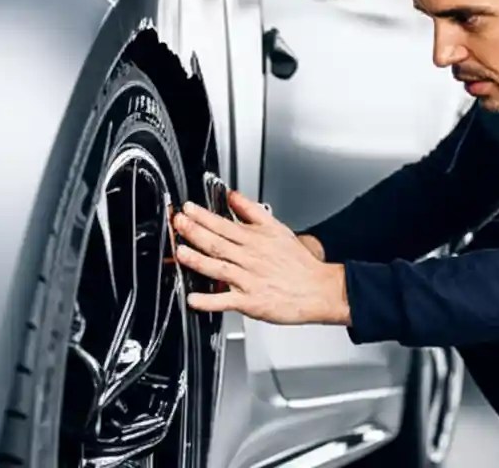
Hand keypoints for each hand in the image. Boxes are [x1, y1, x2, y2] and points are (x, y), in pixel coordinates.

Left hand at [171, 191, 349, 325]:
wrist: (320, 289)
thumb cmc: (299, 262)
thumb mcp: (277, 228)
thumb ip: (251, 211)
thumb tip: (232, 196)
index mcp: (255, 240)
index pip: (224, 224)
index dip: (203, 216)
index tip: (188, 209)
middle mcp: (250, 258)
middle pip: (218, 243)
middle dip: (195, 232)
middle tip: (179, 223)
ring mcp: (249, 280)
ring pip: (219, 268)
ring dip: (198, 260)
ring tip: (181, 253)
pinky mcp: (251, 302)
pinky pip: (226, 301)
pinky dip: (209, 301)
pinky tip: (194, 299)